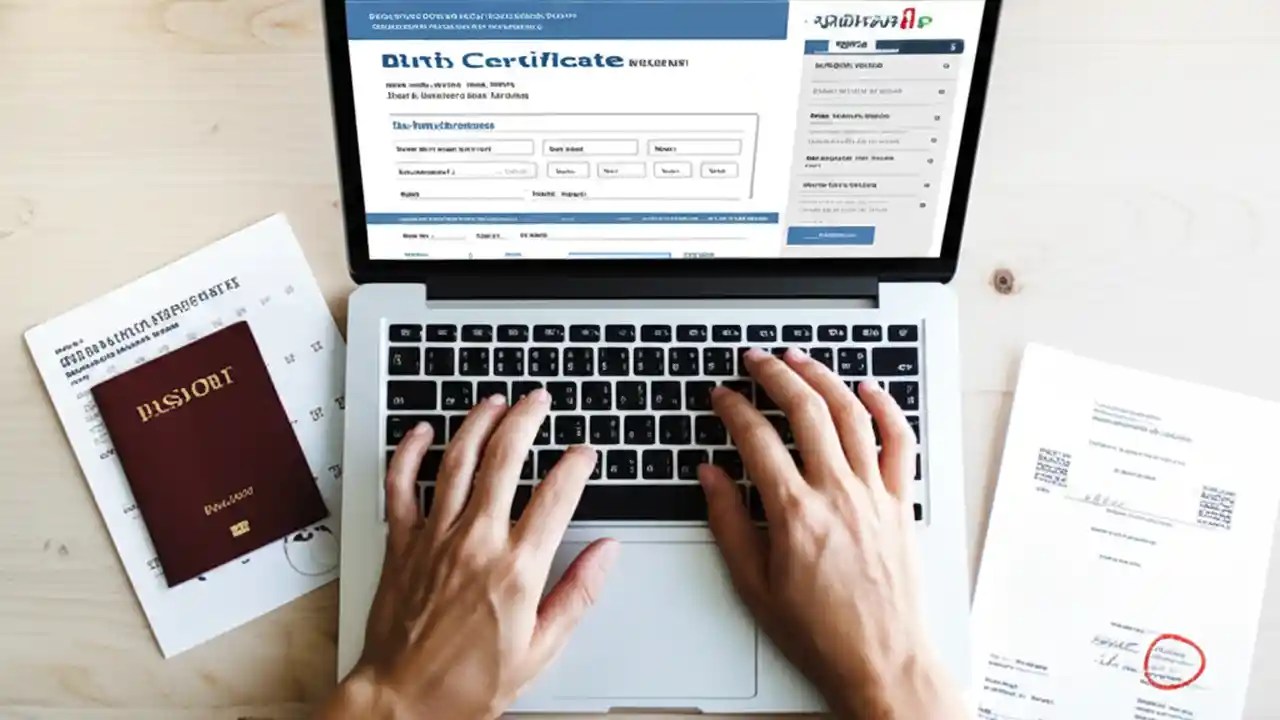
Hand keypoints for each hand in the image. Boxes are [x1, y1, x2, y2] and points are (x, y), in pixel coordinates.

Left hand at [318, 390, 617, 719]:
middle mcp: (476, 542)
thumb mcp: (541, 649)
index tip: (585, 452)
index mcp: (517, 569)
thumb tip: (606, 552)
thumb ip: (578, 593)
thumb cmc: (469, 684)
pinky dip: (409, 453)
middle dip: (526, 419)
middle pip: (505, 459)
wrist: (404, 701)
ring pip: (457, 460)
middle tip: (538, 400)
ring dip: (477, 422)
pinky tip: (423, 433)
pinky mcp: (401, 545)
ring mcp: (435, 538)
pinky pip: (401, 486)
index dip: (575, 465)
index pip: (556, 496)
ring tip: (494, 401)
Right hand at [701, 348, 963, 718]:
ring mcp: (874, 494)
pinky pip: (899, 442)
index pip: (755, 438)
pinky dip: (886, 408)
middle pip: (804, 410)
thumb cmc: (820, 631)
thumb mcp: (753, 583)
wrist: (880, 660)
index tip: (721, 396)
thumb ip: (728, 522)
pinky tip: (867, 390)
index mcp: (794, 514)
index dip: (732, 408)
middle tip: (755, 360)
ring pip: (850, 414)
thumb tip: (711, 476)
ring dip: (822, 378)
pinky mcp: (901, 502)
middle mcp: (837, 494)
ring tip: (799, 359)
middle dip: (774, 375)